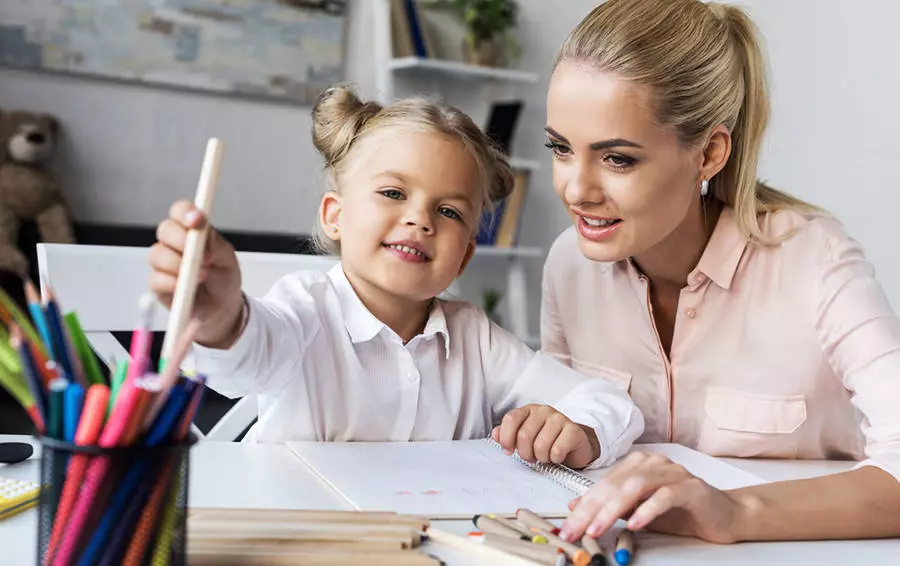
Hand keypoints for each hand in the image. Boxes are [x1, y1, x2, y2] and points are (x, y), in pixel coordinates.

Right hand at [149, 200, 242, 347]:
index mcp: (192, 231)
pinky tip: (186, 287)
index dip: (185, 212)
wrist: (221, 309)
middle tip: (201, 256)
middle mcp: (174, 243)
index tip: (196, 220)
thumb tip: (203, 234)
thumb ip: (216, 244)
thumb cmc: (223, 279)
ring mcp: (163, 263)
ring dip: (178, 264)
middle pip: (165, 229)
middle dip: (180, 240)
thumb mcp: (228, 259)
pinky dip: (172, 282)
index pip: (180, 211)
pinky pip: (156, 278)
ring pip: (157, 253)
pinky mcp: (157, 284)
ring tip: (201, 276)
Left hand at [491, 404, 599, 469]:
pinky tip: (558, 456)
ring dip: (542, 457)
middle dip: (525, 453)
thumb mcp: (525, 437)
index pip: (511, 419)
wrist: (575, 446)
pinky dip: (555, 458)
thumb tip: (495, 434)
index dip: (506, 438)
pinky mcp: (573, 430)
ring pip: (540, 445)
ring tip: (546, 455)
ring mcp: (560, 418)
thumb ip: (508, 435)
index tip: (508, 451)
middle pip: (524, 435)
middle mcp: (544, 411)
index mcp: (529, 411)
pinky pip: (557, 450)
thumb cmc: (547, 441)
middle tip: (531, 457)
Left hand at [560, 452, 748, 543]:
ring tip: (599, 527)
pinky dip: (647, 510)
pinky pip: (665, 496)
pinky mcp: (691, 488)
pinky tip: (635, 524)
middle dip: (592, 509)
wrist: (725, 516)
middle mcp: (654, 464)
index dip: (583, 506)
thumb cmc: (682, 512)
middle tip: (577, 529)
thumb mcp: (639, 510)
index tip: (568, 526)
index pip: (604, 484)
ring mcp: (673, 473)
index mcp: (638, 465)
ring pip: (636, 486)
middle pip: (615, 484)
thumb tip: (577, 505)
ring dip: (613, 509)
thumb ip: (612, 505)